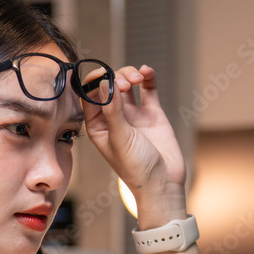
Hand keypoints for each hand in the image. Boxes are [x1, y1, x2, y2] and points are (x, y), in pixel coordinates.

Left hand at [82, 65, 186, 225]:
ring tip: (138, 79)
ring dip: (130, 76)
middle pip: (108, 87)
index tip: (102, 73)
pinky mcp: (152, 113)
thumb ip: (112, 111)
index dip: (94, 82)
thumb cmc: (136, 168)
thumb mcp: (120, 139)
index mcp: (97, 127)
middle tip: (125, 85)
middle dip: (115, 78)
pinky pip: (148, 90)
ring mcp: (133, 115)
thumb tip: (105, 85)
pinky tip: (147, 71)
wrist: (163, 183)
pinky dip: (147, 78)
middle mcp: (113, 119)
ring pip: (127, 85)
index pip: (89, 97)